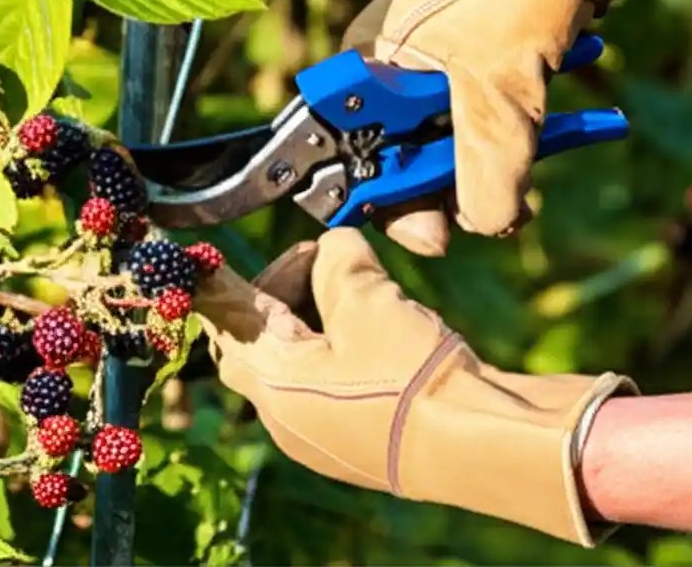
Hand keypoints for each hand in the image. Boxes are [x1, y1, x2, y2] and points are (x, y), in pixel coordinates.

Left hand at [193, 228, 636, 545]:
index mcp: (270, 383)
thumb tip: (335, 245)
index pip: (221, 317)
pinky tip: (379, 326)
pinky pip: (328, 386)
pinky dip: (338, 348)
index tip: (208, 251)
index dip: (215, 277)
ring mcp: (322, 436)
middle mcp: (285, 418)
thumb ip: (338, 262)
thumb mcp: (368, 300)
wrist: (484, 446)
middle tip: (316, 258)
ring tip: (357, 285)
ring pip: (294, 364)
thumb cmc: (414, 378)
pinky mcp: (360, 441)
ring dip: (312, 318)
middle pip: (256, 342)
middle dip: (278, 291)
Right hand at [342, 0, 682, 255]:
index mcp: (364, 72)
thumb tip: (488, 227)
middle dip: (462, 186)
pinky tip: (595, 125)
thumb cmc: (514, 3)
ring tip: (546, 177)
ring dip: (506, 156)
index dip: (394, 205)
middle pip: (405, 156)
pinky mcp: (466, 52)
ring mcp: (422, 59)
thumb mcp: (497, 106)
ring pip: (452, 137)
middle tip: (511, 209)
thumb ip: (486, 181)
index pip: (354, 160)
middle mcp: (382, 67)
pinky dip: (528, 123)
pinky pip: (485, 107)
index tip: (439, 234)